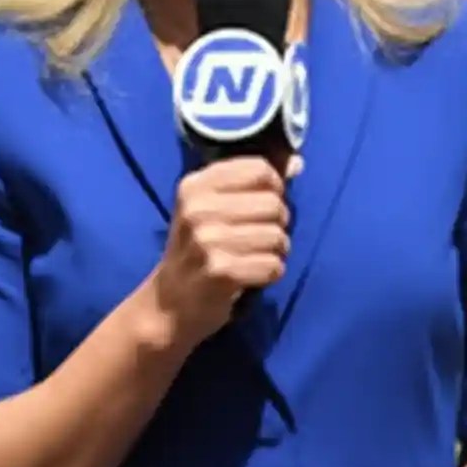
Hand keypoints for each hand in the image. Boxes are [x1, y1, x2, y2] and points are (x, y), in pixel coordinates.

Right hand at [147, 155, 297, 346]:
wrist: (169, 304)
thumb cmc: (198, 250)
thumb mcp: (211, 209)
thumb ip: (253, 184)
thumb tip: (297, 163)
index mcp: (195, 186)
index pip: (259, 169)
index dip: (273, 187)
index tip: (264, 202)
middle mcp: (198, 209)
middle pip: (273, 204)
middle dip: (278, 224)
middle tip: (260, 237)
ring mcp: (208, 241)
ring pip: (277, 236)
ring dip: (276, 251)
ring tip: (256, 257)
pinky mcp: (221, 272)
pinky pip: (273, 265)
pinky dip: (271, 273)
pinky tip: (252, 276)